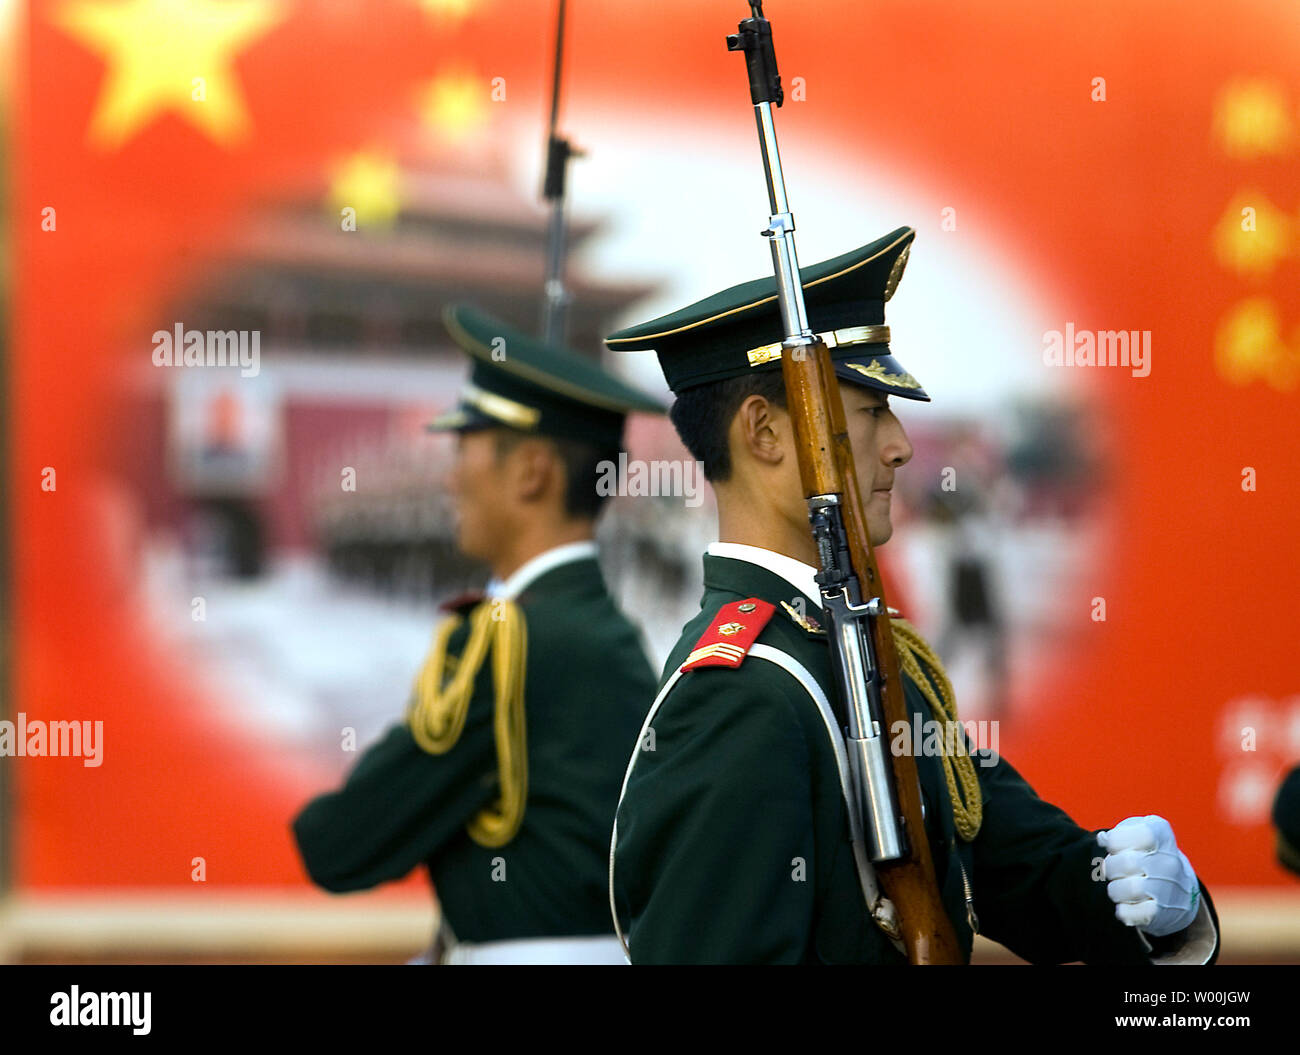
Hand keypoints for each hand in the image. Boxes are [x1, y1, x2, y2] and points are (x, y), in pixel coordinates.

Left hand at [1097, 815, 1199, 937]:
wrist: (1181, 889)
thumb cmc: (1148, 853)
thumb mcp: (1136, 833)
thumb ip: (1118, 833)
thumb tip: (1102, 839)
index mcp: (1162, 835)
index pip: (1131, 835)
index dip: (1114, 841)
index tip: (1115, 847)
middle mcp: (1170, 861)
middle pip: (1126, 862)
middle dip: (1111, 866)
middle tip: (1115, 870)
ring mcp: (1169, 889)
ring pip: (1128, 889)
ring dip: (1115, 889)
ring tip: (1119, 887)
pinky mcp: (1162, 914)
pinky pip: (1130, 913)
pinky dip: (1122, 910)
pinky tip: (1126, 904)